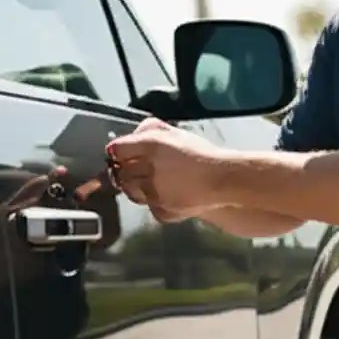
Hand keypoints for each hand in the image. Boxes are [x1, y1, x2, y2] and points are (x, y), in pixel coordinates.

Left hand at [106, 118, 231, 218]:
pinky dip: (153, 202)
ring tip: (151, 181)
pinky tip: (167, 194)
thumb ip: (151, 129)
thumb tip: (133, 135)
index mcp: (152, 145)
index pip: (117, 149)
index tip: (118, 154)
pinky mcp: (161, 210)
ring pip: (130, 191)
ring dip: (134, 186)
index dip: (117, 151)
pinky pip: (147, 206)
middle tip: (134, 169)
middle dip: (124, 170)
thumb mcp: (176, 133)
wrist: (222, 180)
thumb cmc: (201, 154)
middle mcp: (149, 168)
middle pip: (119, 172)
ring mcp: (154, 192)